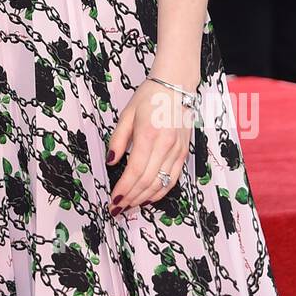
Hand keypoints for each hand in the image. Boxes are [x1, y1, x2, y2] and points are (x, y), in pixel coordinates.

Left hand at [106, 77, 194, 212]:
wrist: (176, 87)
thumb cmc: (149, 97)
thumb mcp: (126, 114)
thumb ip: (118, 140)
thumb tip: (111, 162)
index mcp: (149, 135)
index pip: (135, 170)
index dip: (124, 189)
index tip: (113, 200)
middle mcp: (166, 145)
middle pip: (147, 181)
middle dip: (131, 198)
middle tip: (117, 209)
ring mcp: (177, 151)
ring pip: (161, 184)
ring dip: (144, 199)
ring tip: (129, 207)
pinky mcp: (184, 154)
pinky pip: (172, 179)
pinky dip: (160, 192)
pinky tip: (148, 198)